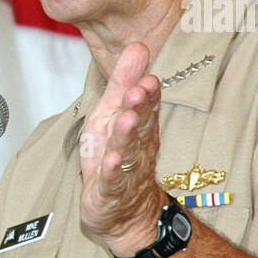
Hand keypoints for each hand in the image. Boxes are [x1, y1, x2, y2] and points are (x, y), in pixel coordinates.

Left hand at [78, 43, 166, 256]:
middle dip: (139, 108)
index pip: (146, 107)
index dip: (147, 93)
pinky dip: (110, 171)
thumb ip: (125, 82)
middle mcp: (136, 147)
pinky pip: (111, 180)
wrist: (124, 212)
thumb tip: (138, 45)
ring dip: (126, 134)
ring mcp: (125, 170)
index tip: (149, 76)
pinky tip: (109, 160)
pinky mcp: (109, 191)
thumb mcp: (113, 114)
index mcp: (139, 127)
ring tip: (126, 119)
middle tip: (139, 90)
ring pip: (127, 151)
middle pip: (140, 126)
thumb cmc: (116, 156)